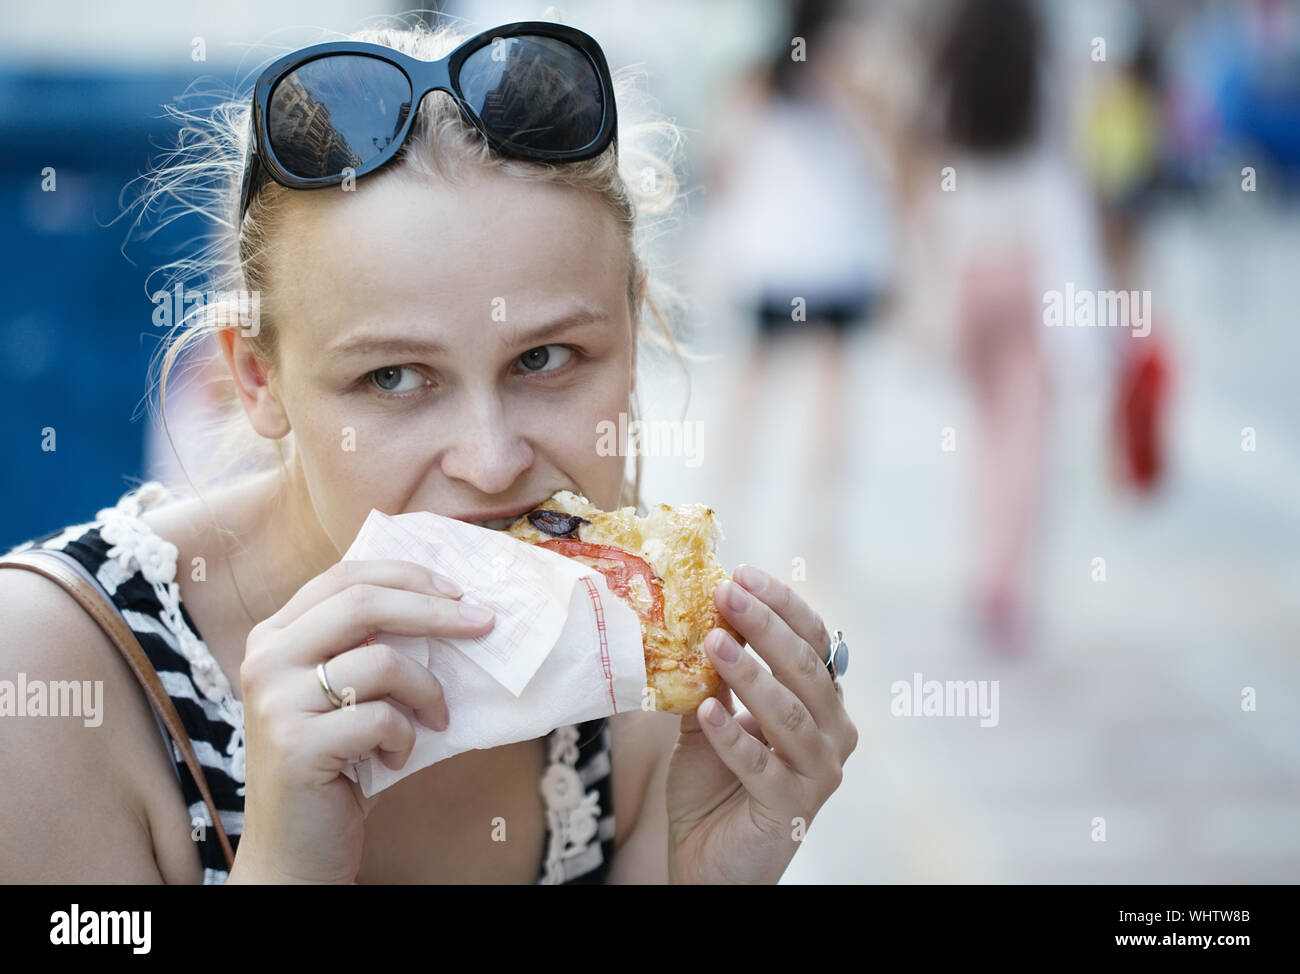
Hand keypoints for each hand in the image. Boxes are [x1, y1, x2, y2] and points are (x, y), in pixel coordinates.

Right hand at [230, 559, 493, 883]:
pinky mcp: (297, 746)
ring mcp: (276, 702)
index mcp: (276, 635)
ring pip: (382, 662)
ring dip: (428, 691)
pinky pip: (381, 719)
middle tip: (484, 623)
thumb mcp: (342, 693)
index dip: (408, 576)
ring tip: (436, 719)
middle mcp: (266, 659)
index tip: (459, 590)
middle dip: (435, 610)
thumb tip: (452, 603)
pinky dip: (407, 737)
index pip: (346, 576)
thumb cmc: (334, 763)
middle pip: (363, 603)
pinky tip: (397, 759)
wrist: (294, 848)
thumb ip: (367, 647)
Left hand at [665, 565, 856, 883]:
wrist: (708, 863)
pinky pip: (762, 765)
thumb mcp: (709, 717)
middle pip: (805, 668)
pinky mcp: (792, 808)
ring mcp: (819, 772)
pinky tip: (706, 710)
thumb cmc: (715, 788)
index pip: (813, 641)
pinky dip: (733, 736)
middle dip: (764, 626)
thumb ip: (711, 675)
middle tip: (726, 593)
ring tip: (712, 642)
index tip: (742, 573)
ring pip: (789, 713)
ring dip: (749, 674)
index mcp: (821, 703)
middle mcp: (834, 732)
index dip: (782, 605)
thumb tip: (692, 615)